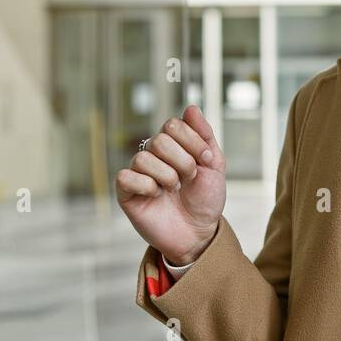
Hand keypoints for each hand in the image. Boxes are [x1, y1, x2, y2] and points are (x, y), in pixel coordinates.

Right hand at [116, 104, 225, 265]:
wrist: (199, 233)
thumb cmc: (205, 200)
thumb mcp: (214, 164)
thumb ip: (204, 135)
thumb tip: (191, 107)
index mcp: (174, 145)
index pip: (173, 124)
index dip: (193, 141)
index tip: (206, 160)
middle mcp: (153, 155)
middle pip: (159, 140)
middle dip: (183, 161)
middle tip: (189, 179)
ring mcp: (139, 172)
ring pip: (143, 158)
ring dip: (167, 176)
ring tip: (173, 190)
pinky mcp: (126, 192)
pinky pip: (126, 176)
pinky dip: (146, 186)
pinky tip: (156, 196)